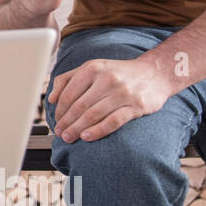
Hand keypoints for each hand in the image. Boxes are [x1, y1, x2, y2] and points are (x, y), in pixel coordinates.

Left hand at [49, 56, 175, 141]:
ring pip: (93, 115)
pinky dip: (98, 131)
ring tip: (69, 137)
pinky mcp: (136, 106)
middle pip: (79, 106)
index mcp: (93, 68)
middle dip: (66, 123)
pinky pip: (113, 121)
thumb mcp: (92, 67)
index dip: (60, 111)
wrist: (155, 74)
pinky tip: (87, 137)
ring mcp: (122, 93)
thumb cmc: (117, 73)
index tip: (56, 121)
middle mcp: (107, 79)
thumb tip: (51, 98)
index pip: (69, 94)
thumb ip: (68, 79)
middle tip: (60, 134)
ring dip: (77, 129)